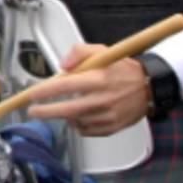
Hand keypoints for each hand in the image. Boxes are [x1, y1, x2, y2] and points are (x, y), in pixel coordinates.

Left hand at [26, 44, 150, 136]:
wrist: (150, 87)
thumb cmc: (123, 69)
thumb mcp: (102, 51)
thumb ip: (79, 53)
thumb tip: (63, 66)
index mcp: (98, 78)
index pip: (65, 85)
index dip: (45, 91)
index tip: (32, 94)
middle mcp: (103, 98)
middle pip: (67, 109)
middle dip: (46, 112)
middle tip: (33, 111)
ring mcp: (108, 115)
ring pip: (76, 121)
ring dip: (65, 116)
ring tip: (66, 107)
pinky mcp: (113, 127)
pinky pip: (87, 131)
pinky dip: (79, 126)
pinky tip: (80, 116)